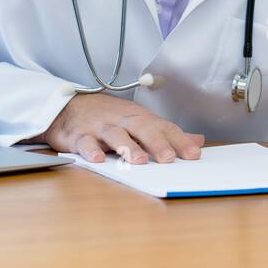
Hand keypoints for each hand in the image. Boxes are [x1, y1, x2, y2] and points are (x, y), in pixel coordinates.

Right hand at [36, 92, 204, 163]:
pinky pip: (84, 142)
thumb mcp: (140, 122)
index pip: (163, 128)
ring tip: (139, 160)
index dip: (179, 141)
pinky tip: (97, 159)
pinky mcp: (78, 135)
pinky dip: (90, 150)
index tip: (194, 154)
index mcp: (140, 118)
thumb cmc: (110, 117)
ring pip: (115, 134)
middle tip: (168, 158)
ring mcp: (100, 127)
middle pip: (141, 128)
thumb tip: (197, 141)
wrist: (70, 106)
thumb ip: (168, 134)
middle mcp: (122, 120)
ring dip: (127, 146)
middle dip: (156, 143)